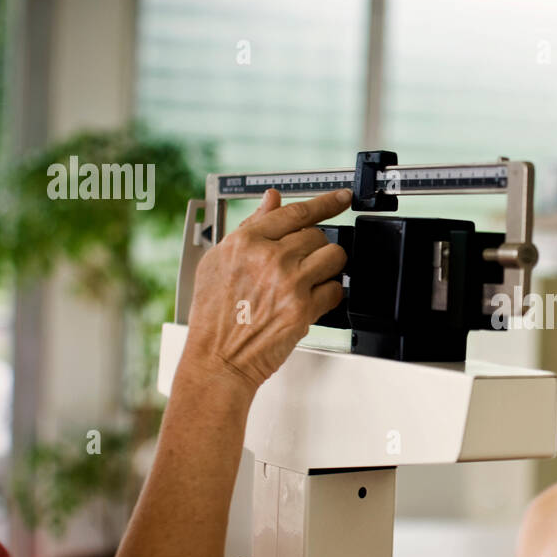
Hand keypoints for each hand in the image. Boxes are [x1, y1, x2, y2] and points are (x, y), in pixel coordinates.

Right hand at [178, 187, 351, 395]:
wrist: (218, 358)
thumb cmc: (215, 314)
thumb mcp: (219, 261)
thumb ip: (250, 227)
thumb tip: (273, 200)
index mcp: (246, 242)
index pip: (296, 212)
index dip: (326, 203)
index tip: (341, 198)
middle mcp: (269, 259)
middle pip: (318, 236)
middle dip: (315, 248)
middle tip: (301, 265)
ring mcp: (289, 283)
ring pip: (334, 258)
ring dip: (328, 267)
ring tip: (310, 280)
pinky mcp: (304, 309)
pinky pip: (336, 290)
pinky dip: (329, 295)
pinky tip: (310, 301)